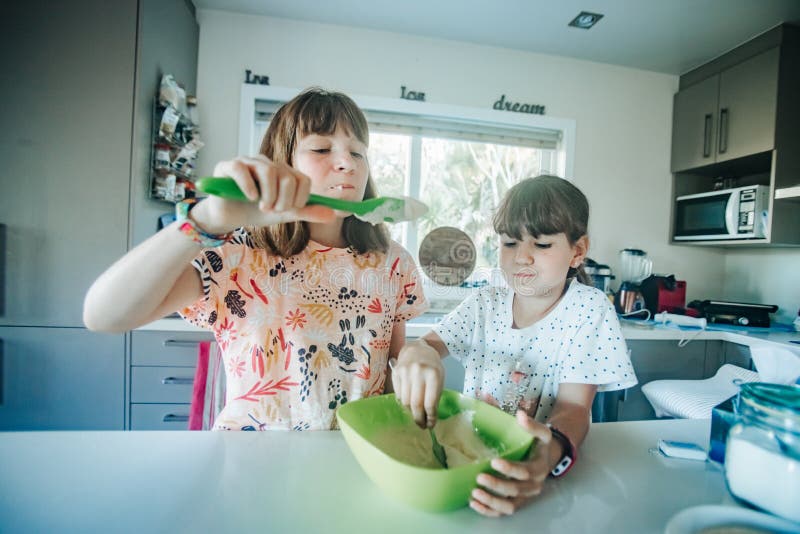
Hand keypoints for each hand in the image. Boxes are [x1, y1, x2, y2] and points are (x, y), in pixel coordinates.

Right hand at [190, 155, 335, 233]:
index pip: (303, 179)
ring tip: (262, 207)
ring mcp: (248, 162)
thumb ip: (306, 212)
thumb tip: (331, 215)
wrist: (229, 217)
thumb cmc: (255, 211)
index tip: (287, 210)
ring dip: (269, 195)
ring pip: (268, 171)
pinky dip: (249, 186)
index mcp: (283, 172)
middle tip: (271, 210)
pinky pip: (242, 169)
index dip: (299, 198)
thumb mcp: (283, 214)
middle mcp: (267, 163)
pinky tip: (251, 198)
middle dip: (283, 200)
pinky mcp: (228, 166)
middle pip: (287, 176)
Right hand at [391, 339, 443, 427]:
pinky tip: (409, 401)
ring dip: (410, 411)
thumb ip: (434, 397)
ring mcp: (405, 372)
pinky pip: (398, 395)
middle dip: (419, 418)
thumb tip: (429, 418)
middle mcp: (418, 372)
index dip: (430, 417)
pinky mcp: (396, 373)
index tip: (431, 424)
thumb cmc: (432, 367)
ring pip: (405, 401)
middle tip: (421, 425)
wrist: (418, 349)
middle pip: (416, 404)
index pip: (430, 403)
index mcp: (433, 374)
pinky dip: (404, 402)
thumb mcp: (439, 379)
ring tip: (416, 414)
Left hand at [469, 411, 553, 516]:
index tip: (494, 461)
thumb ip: (531, 425)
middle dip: (497, 485)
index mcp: (539, 468)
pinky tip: (474, 503)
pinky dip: (489, 510)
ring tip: (475, 493)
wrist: (546, 459)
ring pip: (510, 505)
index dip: (510, 469)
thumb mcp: (541, 433)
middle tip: (479, 477)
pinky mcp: (516, 503)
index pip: (526, 472)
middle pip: (516, 490)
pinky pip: (503, 511)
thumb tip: (520, 414)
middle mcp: (534, 486)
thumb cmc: (539, 444)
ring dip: (492, 501)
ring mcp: (525, 497)